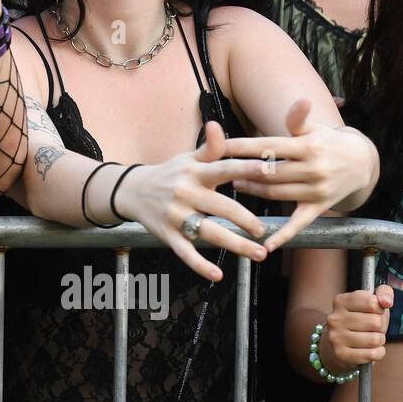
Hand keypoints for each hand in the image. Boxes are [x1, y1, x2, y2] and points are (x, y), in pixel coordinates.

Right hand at [113, 120, 270, 280]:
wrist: (132, 191)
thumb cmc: (169, 174)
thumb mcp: (187, 158)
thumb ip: (209, 148)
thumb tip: (217, 126)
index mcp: (194, 173)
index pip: (223, 168)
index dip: (247, 168)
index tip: (270, 169)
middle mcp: (185, 193)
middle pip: (221, 208)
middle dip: (246, 220)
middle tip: (264, 231)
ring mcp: (176, 216)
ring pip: (209, 233)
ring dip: (236, 245)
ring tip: (259, 254)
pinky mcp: (168, 234)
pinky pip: (186, 252)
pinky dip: (201, 265)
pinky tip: (218, 275)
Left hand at [223, 99, 379, 250]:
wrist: (362, 164)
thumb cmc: (328, 141)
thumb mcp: (315, 128)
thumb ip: (299, 120)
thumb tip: (300, 102)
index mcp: (308, 147)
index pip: (267, 146)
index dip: (241, 147)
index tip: (218, 147)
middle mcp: (313, 170)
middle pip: (268, 172)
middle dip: (242, 170)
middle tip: (219, 169)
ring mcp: (316, 191)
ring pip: (276, 193)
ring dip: (253, 190)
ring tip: (235, 184)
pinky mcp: (319, 208)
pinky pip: (298, 225)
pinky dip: (283, 236)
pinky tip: (265, 245)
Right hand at [321, 285, 393, 370]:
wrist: (337, 343)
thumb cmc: (360, 320)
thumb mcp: (371, 303)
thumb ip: (383, 293)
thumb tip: (386, 301)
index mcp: (340, 301)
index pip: (372, 302)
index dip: (379, 309)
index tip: (373, 312)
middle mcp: (335, 318)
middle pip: (375, 322)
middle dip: (380, 327)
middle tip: (372, 328)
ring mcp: (336, 337)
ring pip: (375, 339)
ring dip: (379, 340)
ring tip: (370, 338)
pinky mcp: (341, 354)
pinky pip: (372, 354)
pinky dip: (378, 353)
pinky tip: (370, 350)